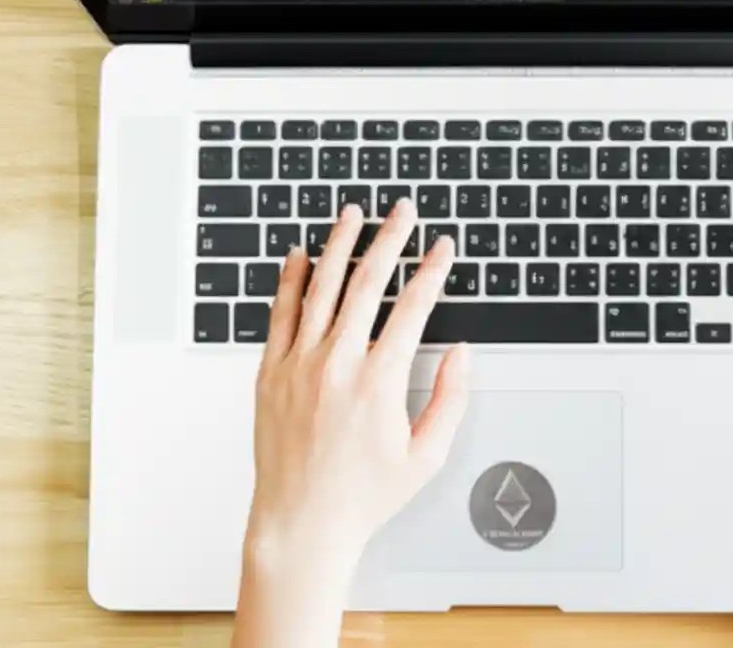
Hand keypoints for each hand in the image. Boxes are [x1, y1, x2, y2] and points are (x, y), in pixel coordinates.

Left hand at [231, 200, 470, 647]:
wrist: (301, 522)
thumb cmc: (362, 495)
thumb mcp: (427, 455)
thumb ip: (450, 399)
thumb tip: (461, 355)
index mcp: (380, 382)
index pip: (413, 307)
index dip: (431, 270)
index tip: (441, 249)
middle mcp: (337, 365)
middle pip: (366, 283)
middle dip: (389, 239)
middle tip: (402, 210)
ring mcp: (298, 365)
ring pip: (320, 288)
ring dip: (338, 245)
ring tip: (352, 214)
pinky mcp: (270, 373)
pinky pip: (280, 314)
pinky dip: (290, 280)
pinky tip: (298, 256)